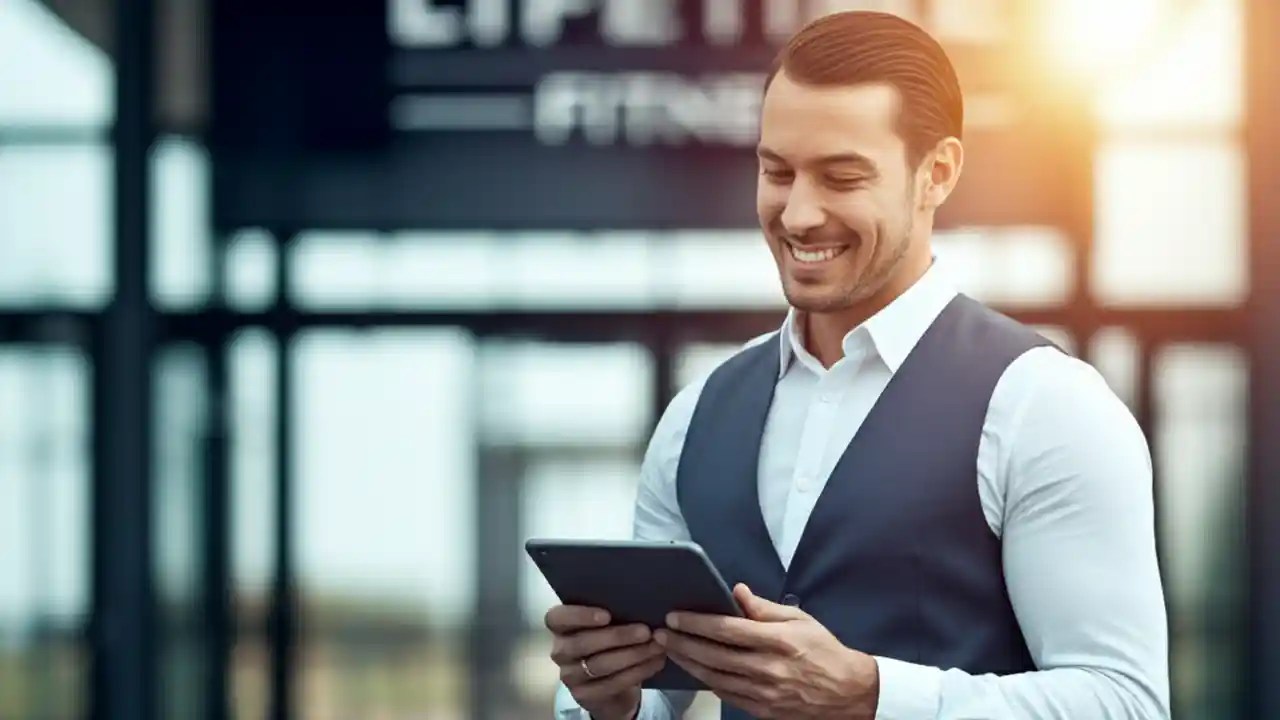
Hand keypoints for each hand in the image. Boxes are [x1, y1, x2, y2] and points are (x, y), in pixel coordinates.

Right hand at [544, 605, 665, 719]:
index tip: (607, 615)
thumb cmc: (611, 644)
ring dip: (632, 655)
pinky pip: (611, 684)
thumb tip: (640, 603)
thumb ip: (614, 614)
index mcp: (560, 627)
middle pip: (582, 643)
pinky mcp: (584, 695)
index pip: (557, 618)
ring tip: (656, 646)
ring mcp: (569, 676)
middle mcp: (560, 651)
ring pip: (599, 665)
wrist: (613, 686)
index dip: (579, 616)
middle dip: (617, 636)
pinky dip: (637, 672)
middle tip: (645, 631)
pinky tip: (655, 662)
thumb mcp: (608, 626)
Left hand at [654, 584, 878, 719]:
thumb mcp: (799, 620)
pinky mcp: (762, 710)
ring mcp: (764, 693)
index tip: (674, 616)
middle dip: (682, 642)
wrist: (849, 693)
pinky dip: (706, 681)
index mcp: (778, 641)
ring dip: (687, 663)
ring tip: (669, 649)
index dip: (696, 622)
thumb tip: (736, 591)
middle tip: (660, 632)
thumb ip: (764, 607)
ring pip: (714, 677)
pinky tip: (693, 670)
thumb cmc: (823, 650)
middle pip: (714, 655)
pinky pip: (726, 694)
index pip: (727, 630)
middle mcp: (768, 668)